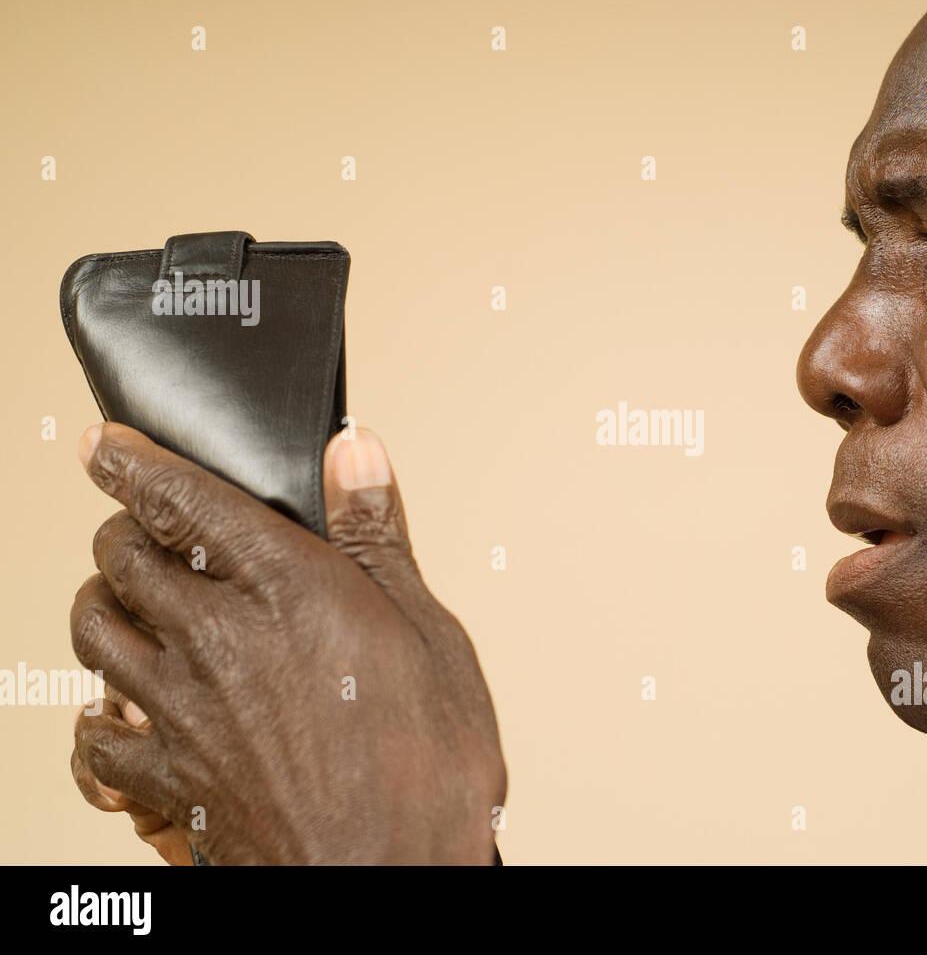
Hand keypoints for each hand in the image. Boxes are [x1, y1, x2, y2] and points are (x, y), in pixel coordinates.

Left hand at [69, 423, 505, 863]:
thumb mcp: (432, 636)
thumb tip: (354, 453)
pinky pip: (92, 737)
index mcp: (288, 592)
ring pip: (94, 632)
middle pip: (121, 558)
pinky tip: (123, 709)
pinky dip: (95, 713)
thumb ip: (377, 539)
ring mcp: (183, 714)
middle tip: (140, 527)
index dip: (131, 462)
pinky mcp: (169, 779)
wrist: (390, 882)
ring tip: (126, 599)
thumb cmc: (427, 773)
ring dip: (101, 602)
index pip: (179, 501)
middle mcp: (219, 642)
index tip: (104, 444)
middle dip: (122, 529)